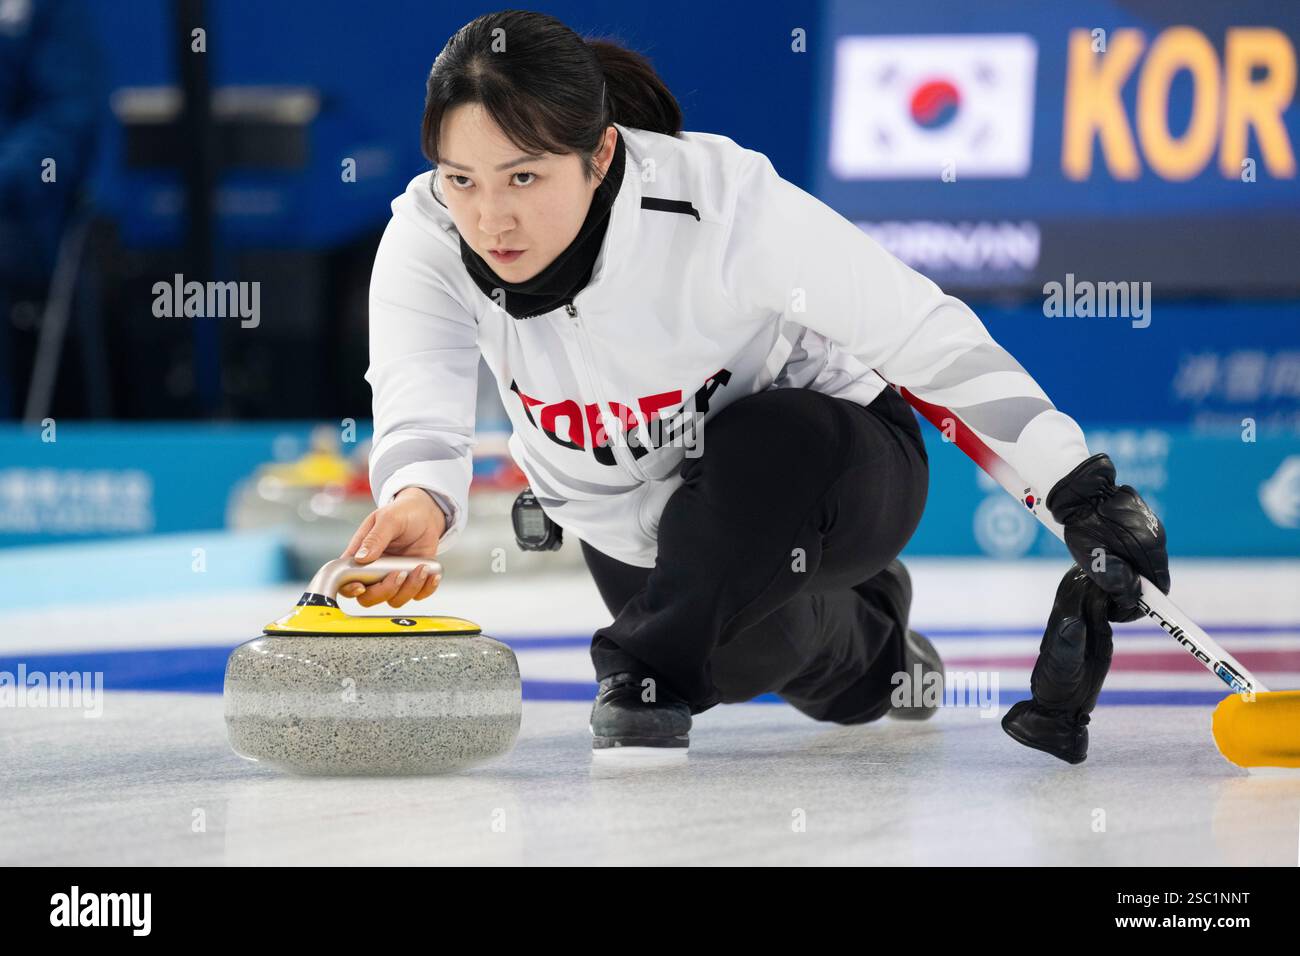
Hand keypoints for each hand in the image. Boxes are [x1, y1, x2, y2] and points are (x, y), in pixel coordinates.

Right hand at [339, 487, 445, 607]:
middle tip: (400, 573)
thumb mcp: (388, 519)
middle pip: (369, 598)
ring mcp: (393, 579)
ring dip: (409, 588)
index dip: (349, 589)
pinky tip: (432, 574)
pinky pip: (417, 596)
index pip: (345, 581)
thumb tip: (361, 557)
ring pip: (394, 600)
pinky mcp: (412, 581)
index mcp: (359, 557)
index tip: (361, 587)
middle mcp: (374, 572)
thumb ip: (375, 538)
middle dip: (385, 590)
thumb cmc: (402, 513)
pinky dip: (426, 588)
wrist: (426, 515)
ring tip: (421, 568)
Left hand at [1046, 453, 1170, 621]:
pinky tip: (1110, 553)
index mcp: (1149, 548)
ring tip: (1107, 572)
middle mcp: (1157, 537)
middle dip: (1136, 588)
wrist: (1079, 490)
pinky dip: (1129, 556)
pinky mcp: (1143, 520)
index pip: (1160, 586)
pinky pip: (1140, 546)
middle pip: (1153, 575)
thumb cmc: (1082, 525)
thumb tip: (1132, 599)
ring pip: (1146, 561)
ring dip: (1131, 571)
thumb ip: (1115, 581)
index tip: (1128, 610)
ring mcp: (1151, 527)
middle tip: (1111, 595)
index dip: (1147, 603)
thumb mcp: (1094, 559)